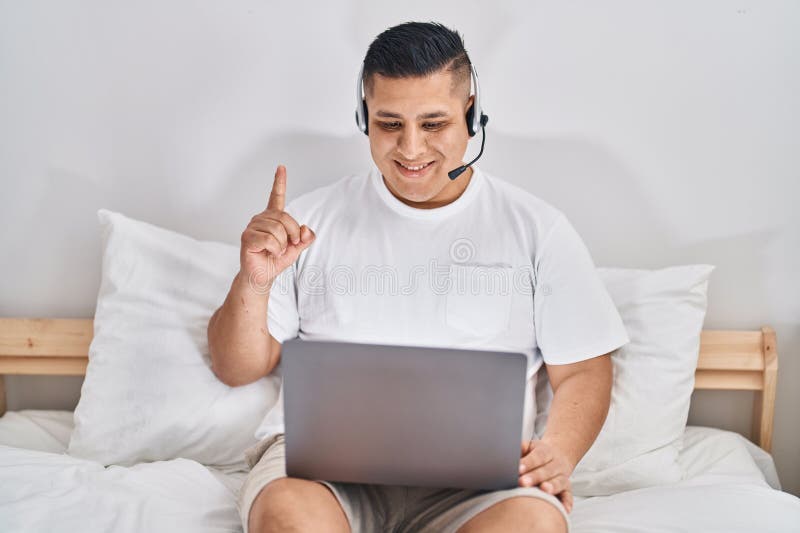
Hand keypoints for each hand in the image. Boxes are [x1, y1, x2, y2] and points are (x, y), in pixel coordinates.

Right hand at [240, 164, 314, 291]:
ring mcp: (252, 227)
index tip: (281, 167)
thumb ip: (305, 238)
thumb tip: (306, 230)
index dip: (279, 181)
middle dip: (292, 234)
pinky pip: (269, 240)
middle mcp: (261, 218)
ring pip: (277, 229)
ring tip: (275, 251)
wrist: (262, 276)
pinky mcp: (247, 237)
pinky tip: (269, 253)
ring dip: (282, 245)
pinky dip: (275, 249)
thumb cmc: (276, 260)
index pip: (276, 196)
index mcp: (272, 218)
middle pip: (285, 217)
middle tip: (288, 246)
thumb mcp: (296, 248)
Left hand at [519, 439, 573, 512]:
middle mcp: (556, 464)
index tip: (517, 469)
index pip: (538, 456)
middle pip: (547, 470)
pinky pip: (568, 496)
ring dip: (552, 487)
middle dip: (535, 477)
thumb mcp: (529, 446)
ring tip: (543, 491)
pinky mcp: (567, 489)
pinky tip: (563, 509)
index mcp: (546, 452)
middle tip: (522, 482)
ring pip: (559, 482)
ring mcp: (563, 476)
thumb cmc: (537, 454)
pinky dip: (567, 503)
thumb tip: (509, 449)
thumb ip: (520, 448)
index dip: (528, 463)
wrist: (557, 456)